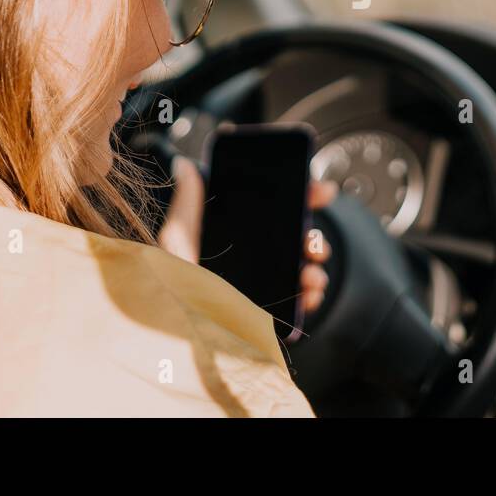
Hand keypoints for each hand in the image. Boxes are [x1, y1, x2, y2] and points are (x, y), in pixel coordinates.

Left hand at [158, 155, 336, 312]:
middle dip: (316, 238)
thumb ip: (188, 203)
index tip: (323, 191)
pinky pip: (302, 303)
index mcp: (240, 238)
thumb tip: (184, 166)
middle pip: (299, 240)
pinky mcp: (270, 315)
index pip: (280, 212)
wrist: (178, 329)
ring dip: (316, 266)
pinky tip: (309, 292)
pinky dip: (312, 296)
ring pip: (306, 269)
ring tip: (310, 271)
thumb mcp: (177, 238)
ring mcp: (266, 288)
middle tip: (312, 241)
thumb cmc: (172, 285)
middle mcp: (256, 261)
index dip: (306, 197)